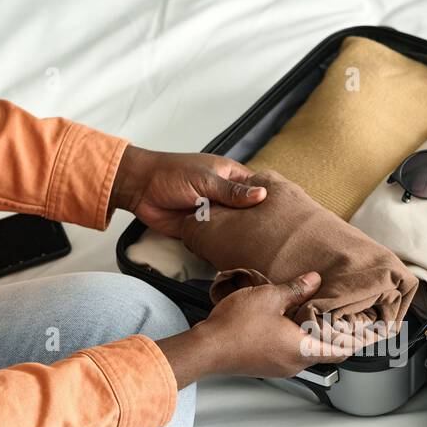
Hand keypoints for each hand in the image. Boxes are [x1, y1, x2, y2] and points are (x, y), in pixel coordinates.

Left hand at [110, 145, 265, 238]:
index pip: (258, 188)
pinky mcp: (203, 229)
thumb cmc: (171, 173)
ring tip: (262, 249)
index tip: (286, 214)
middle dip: (259, 222)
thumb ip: (232, 191)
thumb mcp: (206, 179)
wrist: (141, 189)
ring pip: (235, 227)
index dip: (271, 200)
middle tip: (277, 238)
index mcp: (230, 177)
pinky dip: (224, 245)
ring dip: (242, 235)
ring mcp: (215, 213)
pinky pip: (218, 239)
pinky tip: (237, 253)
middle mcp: (226, 196)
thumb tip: (262, 195)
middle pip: (249, 211)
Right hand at [155, 273, 356, 386]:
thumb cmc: (236, 327)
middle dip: (336, 335)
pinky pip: (291, 353)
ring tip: (317, 316)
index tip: (369, 333)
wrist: (206, 349)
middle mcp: (296, 363)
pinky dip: (298, 340)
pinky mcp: (267, 366)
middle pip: (326, 351)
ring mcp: (281, 367)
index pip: (342, 349)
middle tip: (344, 317)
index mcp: (304, 349)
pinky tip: (290, 323)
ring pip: (308, 352)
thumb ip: (296, 288)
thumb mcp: (270, 298)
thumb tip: (314, 280)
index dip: (357, 340)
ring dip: (315, 336)